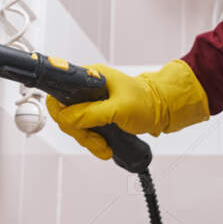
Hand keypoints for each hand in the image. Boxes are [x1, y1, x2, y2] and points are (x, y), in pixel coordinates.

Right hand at [45, 60, 209, 160]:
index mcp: (90, 77)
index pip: (60, 90)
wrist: (162, 111)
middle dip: (79, 131)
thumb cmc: (147, 102)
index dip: (60, 108)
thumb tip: (68, 118)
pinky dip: (93, 142)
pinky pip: (84, 131)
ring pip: (74, 126)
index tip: (69, 122)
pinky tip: (105, 146)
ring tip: (104, 146)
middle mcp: (87, 88)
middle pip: (64, 113)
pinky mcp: (95, 115)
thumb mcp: (119, 109)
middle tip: (95, 139)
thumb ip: (91, 113)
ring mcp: (91, 103)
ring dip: (88, 140)